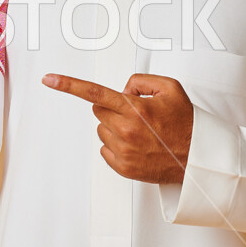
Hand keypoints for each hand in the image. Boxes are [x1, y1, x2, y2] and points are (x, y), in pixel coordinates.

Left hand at [42, 73, 193, 183]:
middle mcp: (125, 130)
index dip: (67, 84)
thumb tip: (123, 89)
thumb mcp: (170, 88)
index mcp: (134, 109)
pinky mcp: (123, 167)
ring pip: (102, 131)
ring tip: (141, 132)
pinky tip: (137, 146)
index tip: (48, 79)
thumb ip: (141, 81)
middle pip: (98, 111)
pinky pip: (106, 150)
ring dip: (116, 128)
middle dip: (113, 109)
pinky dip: (117, 146)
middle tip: (136, 115)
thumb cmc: (185, 123)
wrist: (197, 157)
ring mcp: (123, 150)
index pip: (93, 92)